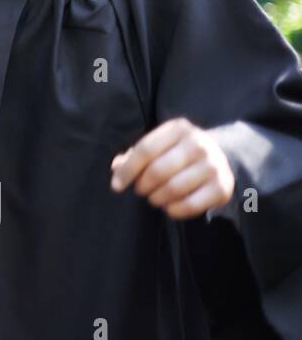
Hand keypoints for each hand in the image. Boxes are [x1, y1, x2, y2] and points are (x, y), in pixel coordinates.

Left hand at [110, 117, 234, 219]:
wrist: (219, 156)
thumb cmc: (177, 151)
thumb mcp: (158, 145)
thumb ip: (134, 155)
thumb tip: (117, 167)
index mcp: (178, 128)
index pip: (145, 150)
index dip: (127, 170)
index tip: (116, 186)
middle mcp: (198, 144)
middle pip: (158, 170)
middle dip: (142, 185)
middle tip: (140, 190)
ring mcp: (213, 165)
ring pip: (173, 189)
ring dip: (156, 198)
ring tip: (154, 197)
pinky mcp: (223, 187)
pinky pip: (191, 205)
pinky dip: (174, 210)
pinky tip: (169, 207)